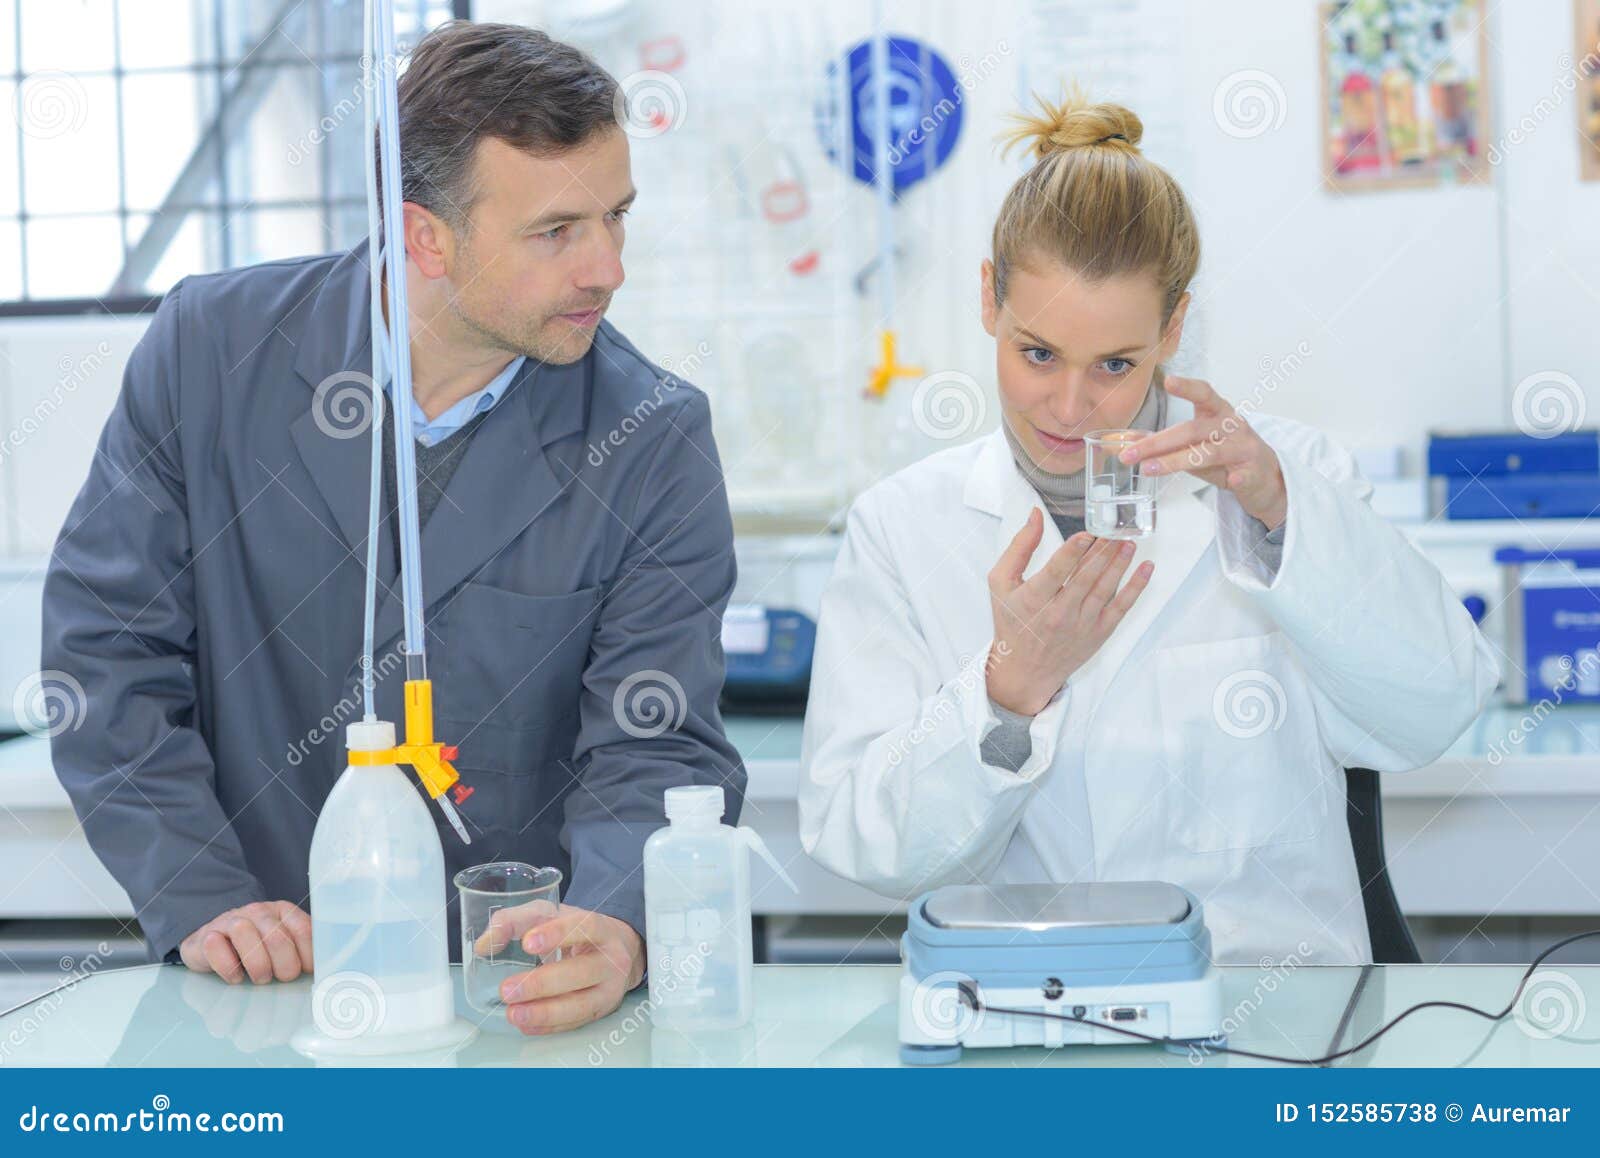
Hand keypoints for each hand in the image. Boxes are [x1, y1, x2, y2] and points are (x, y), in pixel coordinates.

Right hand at [178, 900, 312, 983]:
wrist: (213, 939)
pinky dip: (228, 968)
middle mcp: (258, 911)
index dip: (308, 955)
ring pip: (245, 935)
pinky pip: (215, 948)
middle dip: (283, 966)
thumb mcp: (284, 943)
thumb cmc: (256, 947)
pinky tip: (235, 977)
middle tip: (280, 978)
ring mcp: (230, 921)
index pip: (304, 929)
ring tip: (259, 977)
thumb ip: (303, 950)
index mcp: (283, 911)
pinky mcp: (206, 936)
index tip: (306, 972)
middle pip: (276, 937)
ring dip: (256, 965)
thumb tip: (327, 970)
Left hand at [495, 905, 644, 1034]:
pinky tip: (527, 1024)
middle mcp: (611, 958)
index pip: (584, 928)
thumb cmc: (577, 931)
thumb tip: (485, 944)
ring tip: (514, 1013)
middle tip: (507, 990)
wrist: (617, 951)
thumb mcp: (549, 914)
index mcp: (601, 928)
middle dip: (541, 984)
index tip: (528, 943)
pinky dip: (548, 1026)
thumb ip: (514, 921)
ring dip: (544, 1012)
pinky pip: (575, 1023)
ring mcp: (609, 988)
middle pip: (581, 972)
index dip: (557, 935)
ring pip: (580, 1004)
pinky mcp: (602, 1011)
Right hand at [985, 510, 1153, 715]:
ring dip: (1120, 564)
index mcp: (1032, 600)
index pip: (1055, 572)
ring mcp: (1082, 625)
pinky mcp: (1099, 632)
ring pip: (1105, 589)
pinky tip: (1145, 568)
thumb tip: (1036, 516)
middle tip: (1116, 529)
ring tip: (1129, 542)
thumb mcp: (1001, 583)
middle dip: (1103, 551)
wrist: (1026, 670)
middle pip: (1085, 577)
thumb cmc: (1012, 622)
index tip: (1086, 534)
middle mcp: (1058, 614)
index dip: (1072, 552)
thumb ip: (1019, 547)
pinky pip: (1121, 607)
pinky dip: (1135, 587)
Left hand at [1120, 375, 1286, 529]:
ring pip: (1209, 453)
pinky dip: (1237, 477)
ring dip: (1176, 461)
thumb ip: (1164, 442)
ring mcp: (1244, 449)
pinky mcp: (1253, 473)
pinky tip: (1230, 481)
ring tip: (1148, 469)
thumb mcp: (1194, 445)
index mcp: (1218, 413)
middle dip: (1157, 442)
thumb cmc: (1225, 455)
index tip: (1168, 381)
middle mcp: (1232, 426)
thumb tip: (1127, 441)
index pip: (1204, 394)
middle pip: (1192, 430)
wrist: (1265, 477)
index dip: (1187, 387)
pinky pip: (1244, 475)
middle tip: (1129, 454)